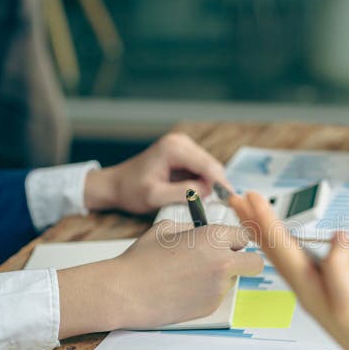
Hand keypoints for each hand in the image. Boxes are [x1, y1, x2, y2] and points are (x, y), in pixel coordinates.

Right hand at [56, 223, 262, 335]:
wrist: (125, 291)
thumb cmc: (141, 259)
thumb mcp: (167, 229)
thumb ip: (192, 229)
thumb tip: (202, 230)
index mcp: (214, 237)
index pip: (245, 236)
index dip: (236, 240)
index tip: (230, 243)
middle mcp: (223, 261)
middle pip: (255, 263)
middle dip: (245, 261)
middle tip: (227, 261)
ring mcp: (218, 287)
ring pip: (234, 280)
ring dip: (222, 277)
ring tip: (190, 276)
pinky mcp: (210, 306)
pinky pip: (218, 296)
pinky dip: (207, 293)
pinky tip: (183, 290)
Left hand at [84, 132, 230, 213]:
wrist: (116, 185)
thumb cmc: (130, 190)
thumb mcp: (155, 196)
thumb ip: (182, 193)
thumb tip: (207, 191)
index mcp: (174, 148)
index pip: (207, 165)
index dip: (222, 184)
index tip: (232, 201)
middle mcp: (180, 142)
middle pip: (212, 165)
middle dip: (217, 186)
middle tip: (223, 207)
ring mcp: (183, 146)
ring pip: (209, 168)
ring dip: (210, 185)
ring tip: (207, 203)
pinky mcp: (184, 154)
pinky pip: (202, 169)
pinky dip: (203, 183)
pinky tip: (198, 195)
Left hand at [230, 192, 348, 349]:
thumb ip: (341, 273)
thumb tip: (337, 238)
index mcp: (309, 289)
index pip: (280, 249)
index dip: (264, 221)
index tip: (250, 197)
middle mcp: (309, 290)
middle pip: (274, 251)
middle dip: (254, 224)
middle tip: (237, 199)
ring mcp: (320, 292)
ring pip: (285, 257)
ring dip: (268, 233)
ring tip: (254, 215)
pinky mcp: (334, 293)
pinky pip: (304, 263)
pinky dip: (293, 246)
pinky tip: (295, 242)